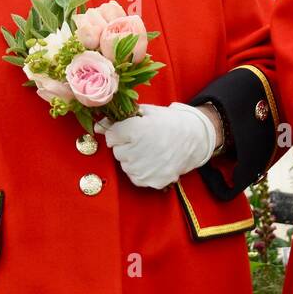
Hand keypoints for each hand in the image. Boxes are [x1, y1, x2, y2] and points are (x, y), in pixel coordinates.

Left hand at [102, 102, 216, 188]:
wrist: (196, 138)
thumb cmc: (170, 122)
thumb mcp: (147, 112)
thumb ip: (120, 118)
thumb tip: (97, 126)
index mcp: (134, 130)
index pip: (111, 135)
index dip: (121, 131)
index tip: (132, 129)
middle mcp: (136, 151)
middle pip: (117, 151)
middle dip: (126, 145)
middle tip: (144, 140)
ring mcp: (144, 169)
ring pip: (125, 165)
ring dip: (133, 158)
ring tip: (151, 150)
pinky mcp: (152, 181)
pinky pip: (136, 177)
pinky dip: (141, 170)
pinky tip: (154, 161)